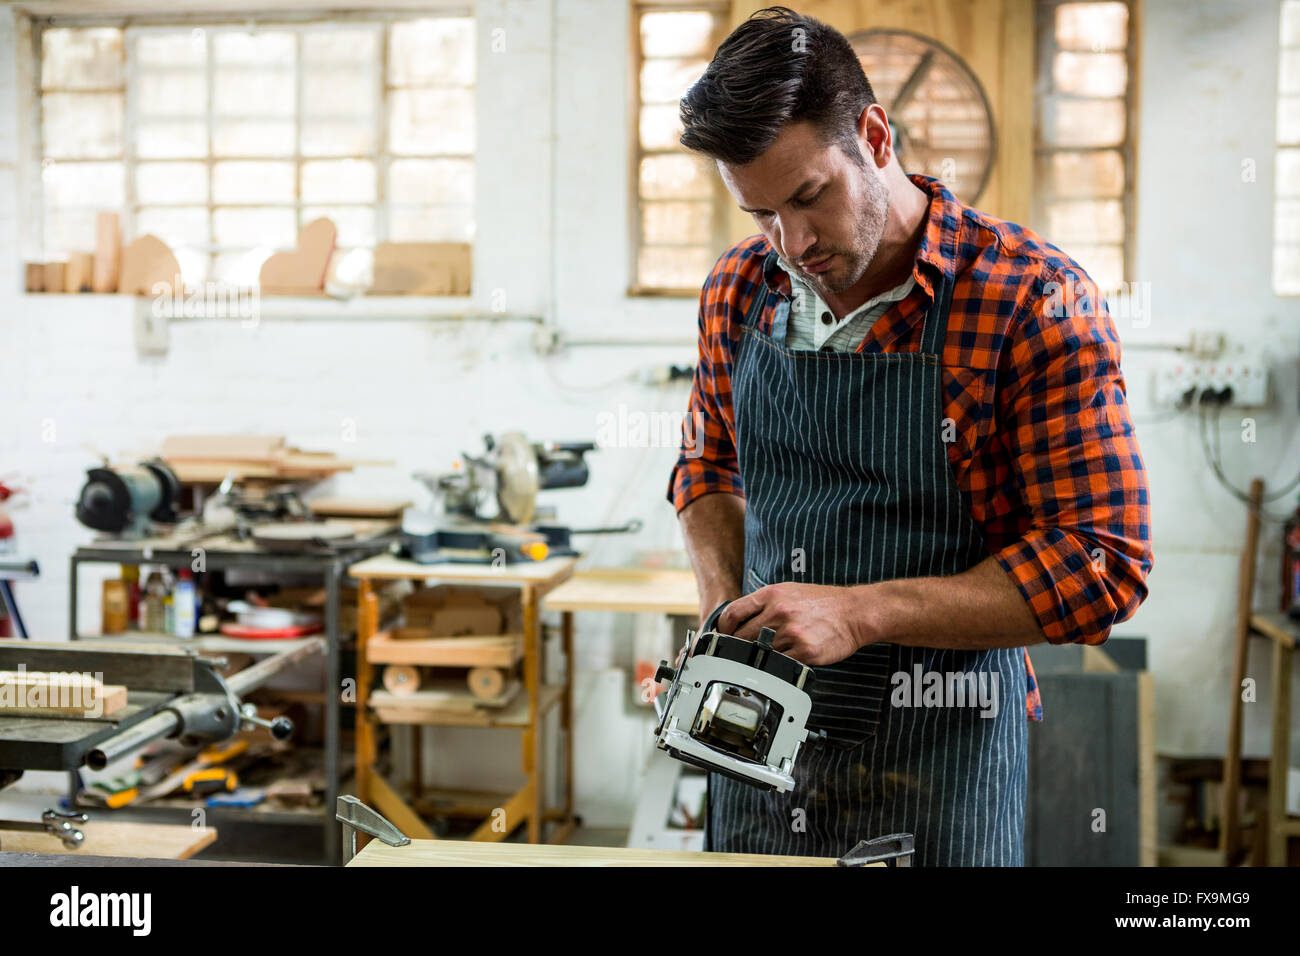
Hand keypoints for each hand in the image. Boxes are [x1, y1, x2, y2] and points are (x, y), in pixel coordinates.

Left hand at [717, 582, 876, 665]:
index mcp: (772, 595)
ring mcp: (791, 633)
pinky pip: (780, 664)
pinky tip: (784, 660)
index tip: (723, 635)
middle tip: (742, 651)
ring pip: (760, 652)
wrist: (854, 612)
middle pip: (742, 636)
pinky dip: (779, 665)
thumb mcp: (789, 591)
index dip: (723, 628)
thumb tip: (739, 620)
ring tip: (767, 656)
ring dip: (760, 657)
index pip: (733, 612)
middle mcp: (779, 612)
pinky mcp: (804, 651)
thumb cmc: (823, 602)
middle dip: (739, 646)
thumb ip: (764, 604)